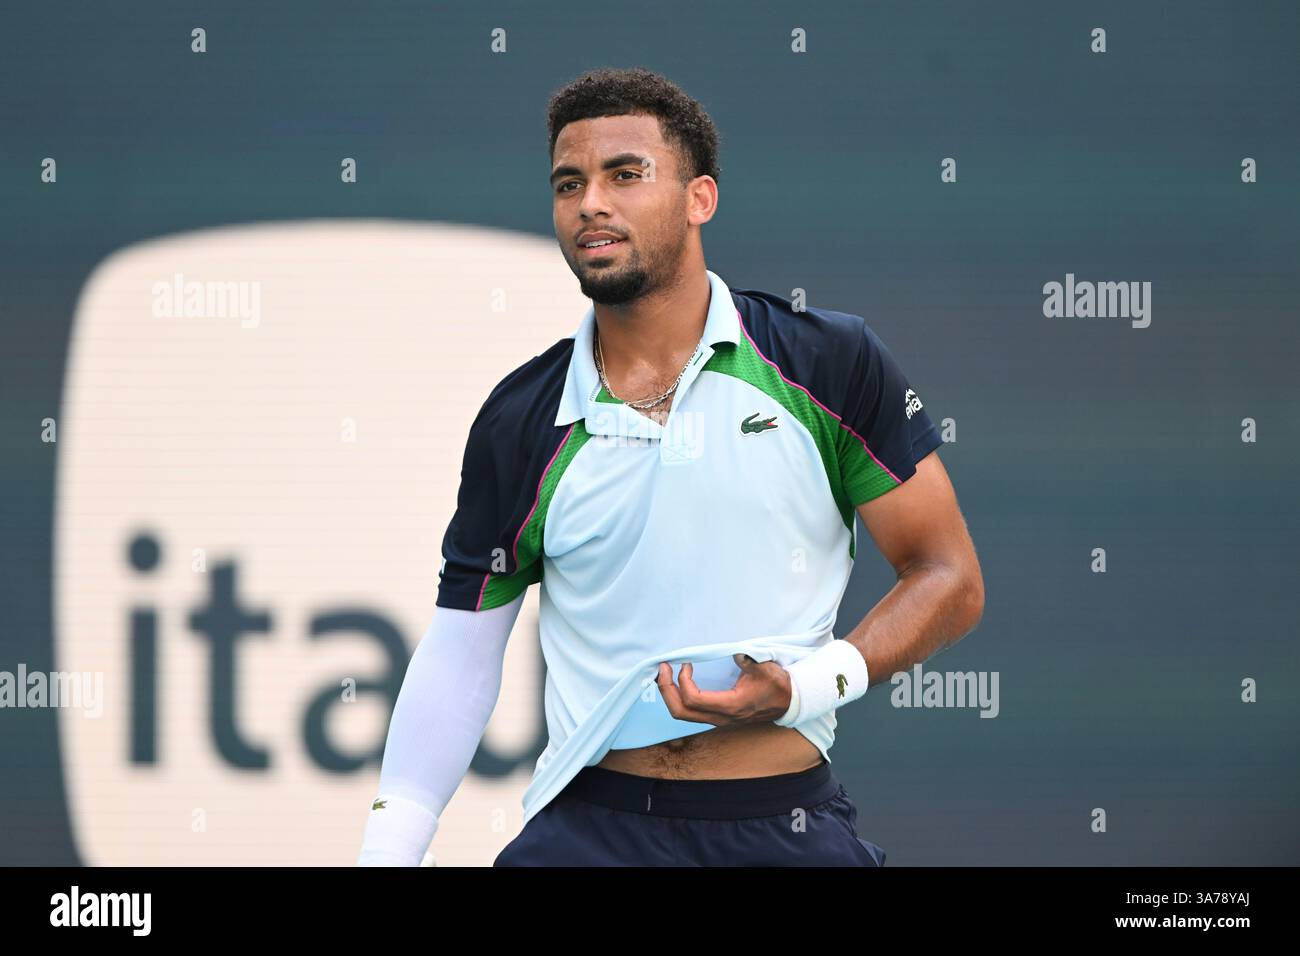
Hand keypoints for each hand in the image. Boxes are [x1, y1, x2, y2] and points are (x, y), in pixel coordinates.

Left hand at [655, 654, 792, 726]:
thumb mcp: (765, 669)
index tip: (686, 663)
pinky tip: (678, 681)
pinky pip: (689, 712)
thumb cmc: (777, 685)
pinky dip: (678, 697)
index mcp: (730, 706)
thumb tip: (735, 653)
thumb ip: (748, 661)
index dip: (683, 681)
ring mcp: (717, 719)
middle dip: (666, 689)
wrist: (788, 702)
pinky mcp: (716, 716)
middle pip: (680, 712)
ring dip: (669, 694)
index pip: (693, 700)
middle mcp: (720, 717)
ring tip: (665, 674)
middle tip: (662, 668)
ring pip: (682, 714)